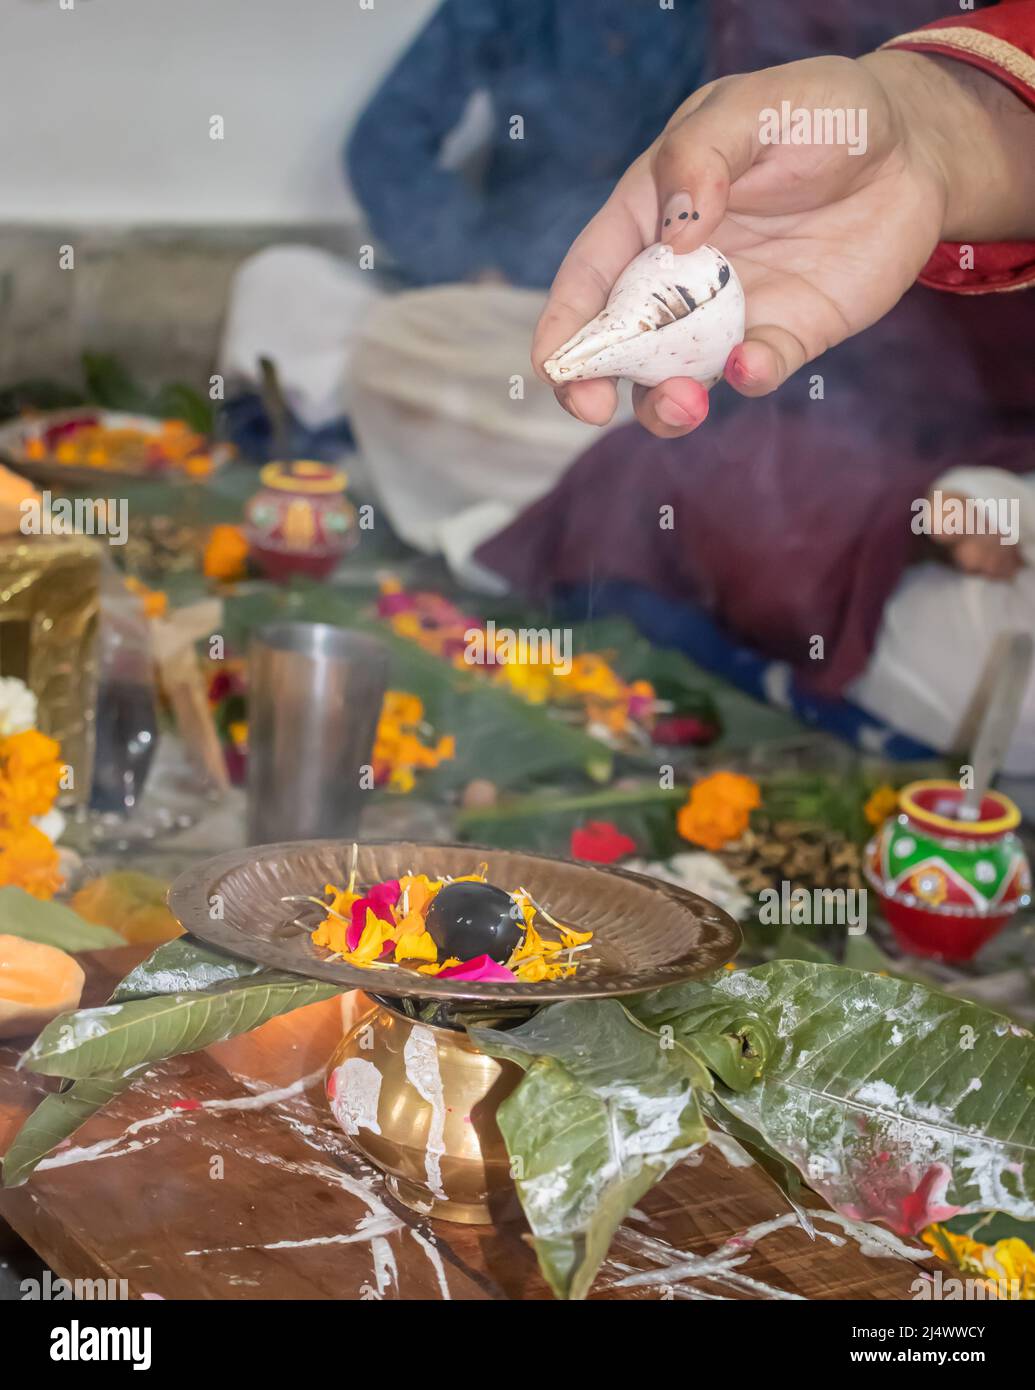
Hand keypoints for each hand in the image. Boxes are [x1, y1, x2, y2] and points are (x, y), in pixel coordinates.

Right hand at [533, 51, 1034, 436]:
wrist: (911, 147)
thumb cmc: (818, 113)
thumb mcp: (752, 107)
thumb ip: (700, 155)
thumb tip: (675, 232)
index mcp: (648, 218)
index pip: (588, 281)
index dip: (562, 328)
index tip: (555, 368)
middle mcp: (678, 277)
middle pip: (617, 346)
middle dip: (593, 385)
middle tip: (593, 408)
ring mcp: (729, 314)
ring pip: (675, 378)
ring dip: (664, 403)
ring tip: (682, 402)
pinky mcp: (784, 336)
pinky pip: (754, 371)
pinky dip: (747, 378)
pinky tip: (752, 366)